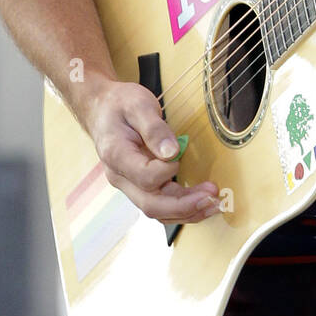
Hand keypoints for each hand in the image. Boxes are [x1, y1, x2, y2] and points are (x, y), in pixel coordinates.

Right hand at [84, 77, 220, 223]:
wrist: (102, 110)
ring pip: (157, 209)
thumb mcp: (139, 105)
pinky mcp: (140, 184)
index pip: (144, 177)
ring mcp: (129, 183)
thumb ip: (155, 129)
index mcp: (117, 155)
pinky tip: (201, 202)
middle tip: (212, 197)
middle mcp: (121, 176)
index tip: (180, 155)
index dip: (167, 171)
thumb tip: (172, 152)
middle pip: (151, 204)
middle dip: (184, 205)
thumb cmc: (120, 104)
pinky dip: (182, 206)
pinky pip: (160, 203)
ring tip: (213, 204)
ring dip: (187, 211)